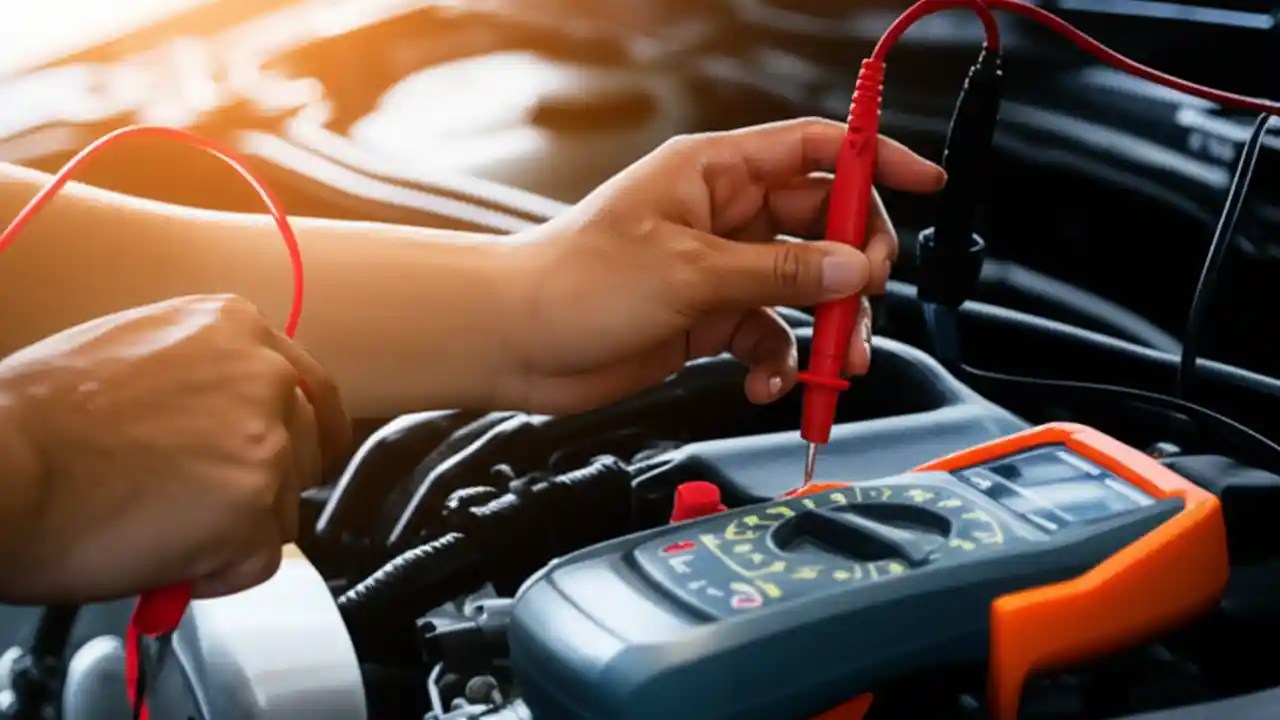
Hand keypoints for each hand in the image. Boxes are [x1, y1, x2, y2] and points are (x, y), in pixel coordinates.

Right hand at [0, 295, 349, 603]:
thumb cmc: (34, 420)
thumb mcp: (132, 353)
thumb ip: (201, 375)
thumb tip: (224, 422)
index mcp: (234, 328)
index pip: (312, 389)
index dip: (306, 434)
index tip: (301, 458)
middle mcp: (265, 377)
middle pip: (304, 453)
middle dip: (260, 488)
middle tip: (194, 505)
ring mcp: (265, 444)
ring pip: (285, 510)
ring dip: (233, 531)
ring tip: (157, 523)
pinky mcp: (253, 510)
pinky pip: (259, 561)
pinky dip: (215, 573)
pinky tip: (161, 553)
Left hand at [500, 118, 944, 413]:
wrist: (515, 342)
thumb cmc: (572, 282)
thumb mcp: (687, 271)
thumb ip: (777, 272)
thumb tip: (850, 269)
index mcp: (714, 172)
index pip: (813, 149)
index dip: (872, 160)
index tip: (925, 181)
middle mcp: (722, 215)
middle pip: (822, 224)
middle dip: (854, 264)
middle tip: (864, 299)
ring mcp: (718, 269)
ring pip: (803, 288)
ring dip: (826, 326)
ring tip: (833, 360)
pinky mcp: (708, 318)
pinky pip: (769, 334)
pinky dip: (779, 361)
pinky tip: (767, 382)